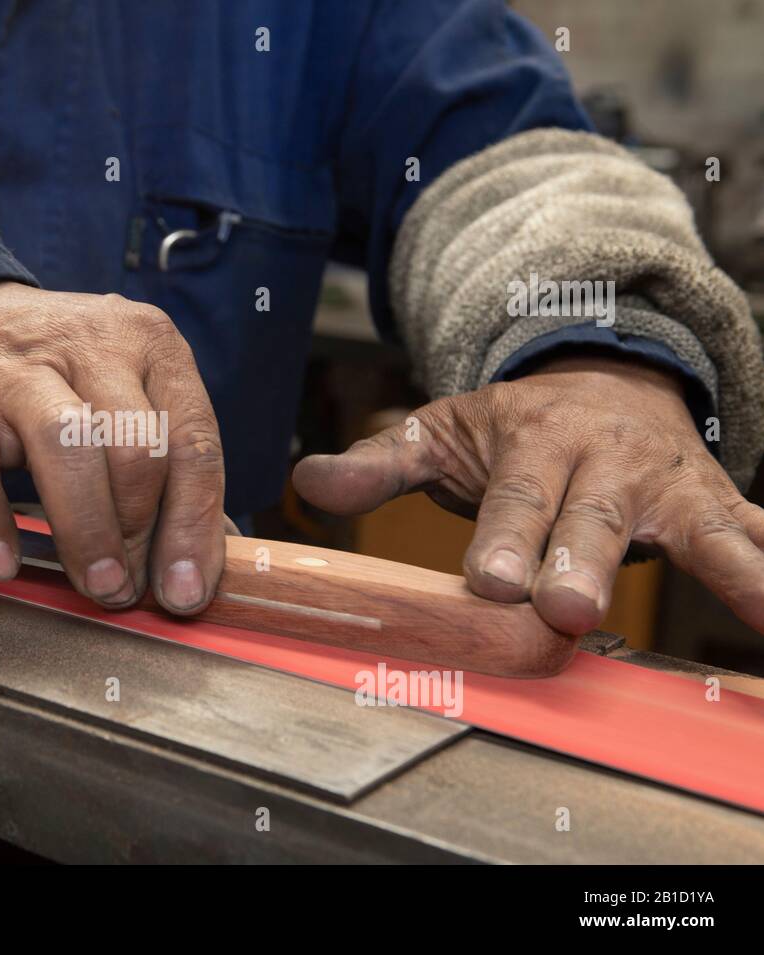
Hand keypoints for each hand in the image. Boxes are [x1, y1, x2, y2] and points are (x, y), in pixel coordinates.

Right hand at [0, 281, 225, 612]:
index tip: (185, 591)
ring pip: (66, 447)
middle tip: (127, 590)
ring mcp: (14, 369)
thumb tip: (197, 569)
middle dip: (141, 534)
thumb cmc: (52, 376)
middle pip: (136, 447)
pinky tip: (2, 564)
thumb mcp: (122, 395)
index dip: (194, 526)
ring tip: (94, 586)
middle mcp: (88, 344)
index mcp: (149, 342)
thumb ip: (166, 468)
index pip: (193, 440)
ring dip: (87, 532)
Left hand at [293, 355, 763, 635]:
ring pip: (697, 528)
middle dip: (580, 563)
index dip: (505, 540)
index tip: (495, 584)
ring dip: (727, 572)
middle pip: (593, 518)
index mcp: (535, 442)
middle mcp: (606, 461)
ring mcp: (670, 483)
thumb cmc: (515, 427)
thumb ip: (380, 461)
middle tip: (566, 611)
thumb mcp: (441, 433)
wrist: (606, 378)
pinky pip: (757, 534)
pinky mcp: (717, 503)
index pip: (514, 497)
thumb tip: (306, 482)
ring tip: (761, 612)